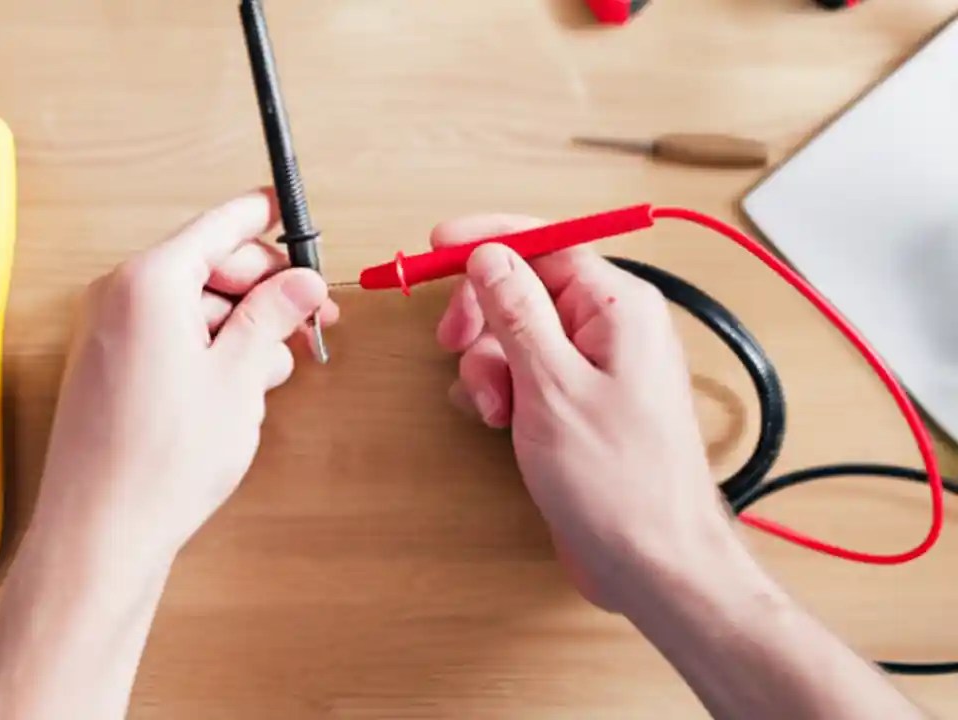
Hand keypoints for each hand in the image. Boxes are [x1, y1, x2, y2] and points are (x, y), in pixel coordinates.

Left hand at [36, 189, 338, 561]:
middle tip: (309, 312)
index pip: (218, 225)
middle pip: (205, 266)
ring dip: (239, 328)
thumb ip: (272, 316)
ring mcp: (107, 333)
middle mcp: (117, 297)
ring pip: (190, 307)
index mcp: (148, 282)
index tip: (292, 212)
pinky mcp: (107, 368)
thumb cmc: (159, 462)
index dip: (263, 219)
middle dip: (262, 288)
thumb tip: (301, 281)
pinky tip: (238, 387)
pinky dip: (207, 350)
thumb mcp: (239, 377)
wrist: (102, 532)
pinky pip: (166, 337)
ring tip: (275, 365)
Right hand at [432, 215, 739, 613]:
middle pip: (525, 287)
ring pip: (517, 335)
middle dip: (483, 316)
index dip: (487, 241)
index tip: (436, 246)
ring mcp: (595, 368)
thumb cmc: (619, 482)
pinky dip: (502, 391)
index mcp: (619, 307)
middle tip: (453, 343)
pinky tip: (500, 423)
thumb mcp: (551, 385)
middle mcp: (611, 328)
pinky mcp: (578, 404)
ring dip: (489, 366)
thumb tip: (489, 255)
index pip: (546, 243)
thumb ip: (517, 311)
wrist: (651, 562)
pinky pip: (526, 373)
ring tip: (494, 409)